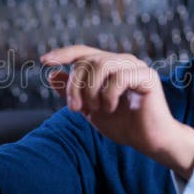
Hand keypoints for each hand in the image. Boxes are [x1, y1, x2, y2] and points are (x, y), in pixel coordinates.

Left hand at [41, 46, 193, 178]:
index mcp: (109, 66)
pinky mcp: (147, 77)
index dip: (63, 54)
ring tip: (96, 109)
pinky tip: (111, 108)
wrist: (149, 141)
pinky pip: (118, 78)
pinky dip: (108, 95)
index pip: (83, 52)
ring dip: (91, 90)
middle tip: (76, 109)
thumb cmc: (123, 125)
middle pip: (87, 61)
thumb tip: (52, 75)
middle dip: (75, 86)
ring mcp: (136, 67)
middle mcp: (122, 61)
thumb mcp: (90, 109)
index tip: (44, 61)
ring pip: (101, 65)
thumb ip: (74, 92)